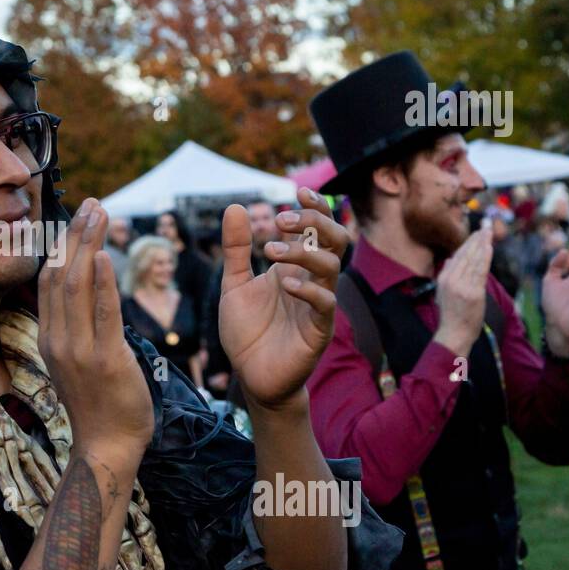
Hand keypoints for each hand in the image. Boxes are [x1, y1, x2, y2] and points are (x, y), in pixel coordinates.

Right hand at [38, 198, 153, 465]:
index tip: (77, 218)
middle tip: (91, 203)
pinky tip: (106, 256)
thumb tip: (89, 297)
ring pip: (77, 287)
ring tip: (100, 215)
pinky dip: (104, 283)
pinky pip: (102, 314)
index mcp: (50, 339)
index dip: (61, 246)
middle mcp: (58, 340)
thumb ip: (78, 329)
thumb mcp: (78, 362)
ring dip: (89, 246)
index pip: (48, 282)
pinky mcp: (105, 359)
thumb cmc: (100, 405)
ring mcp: (78, 350)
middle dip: (76, 235)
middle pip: (60, 276)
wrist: (106, 446)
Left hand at [218, 188, 347, 409]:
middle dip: (315, 222)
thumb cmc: (247, 331)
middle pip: (335, 240)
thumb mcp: (233, 285)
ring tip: (270, 250)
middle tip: (281, 220)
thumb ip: (236, 250)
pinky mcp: (318, 330)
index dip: (315, 209)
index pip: (317, 230)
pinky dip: (308, 289)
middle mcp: (311, 281)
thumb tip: (236, 207)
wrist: (251, 376)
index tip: (299, 193)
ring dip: (303, 252)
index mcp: (294, 267)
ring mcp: (317, 305)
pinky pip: (325, 304)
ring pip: (332, 267)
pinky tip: (284, 283)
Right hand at [433, 226, 492, 356]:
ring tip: (489, 232)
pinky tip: (489, 247)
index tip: (477, 232)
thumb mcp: (443, 293)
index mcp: (443, 278)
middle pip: (466, 255)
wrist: (454, 333)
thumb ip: (447, 274)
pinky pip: (481, 271)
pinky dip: (485, 257)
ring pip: (474, 260)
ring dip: (483, 244)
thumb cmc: (450, 315)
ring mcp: (462, 285)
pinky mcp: (474, 292)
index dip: (469, 242)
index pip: (458, 256)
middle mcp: (451, 279)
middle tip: (486, 226)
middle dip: (477, 239)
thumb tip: (451, 259)